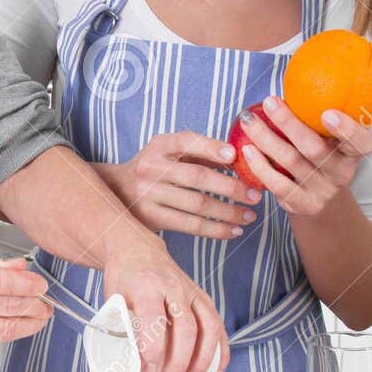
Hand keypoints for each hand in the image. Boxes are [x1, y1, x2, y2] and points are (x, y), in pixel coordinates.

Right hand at [0, 254, 51, 364]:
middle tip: (46, 304)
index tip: (41, 285)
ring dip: (29, 325)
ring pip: (4, 330)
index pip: (4, 282)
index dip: (30, 285)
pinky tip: (9, 327)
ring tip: (39, 319)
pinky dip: (3, 334)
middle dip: (36, 306)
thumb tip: (18, 268)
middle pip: (9, 307)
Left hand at [102, 238, 229, 371]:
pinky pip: (218, 325)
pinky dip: (220, 350)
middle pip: (185, 327)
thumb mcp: (114, 297)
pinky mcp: (202, 297)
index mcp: (147, 286)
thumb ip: (123, 325)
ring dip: (203, 359)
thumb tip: (131, 363)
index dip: (153, 349)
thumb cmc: (123, 277)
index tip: (147, 370)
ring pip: (208, 326)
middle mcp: (174, 287)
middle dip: (179, 361)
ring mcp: (191, 291)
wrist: (136, 248)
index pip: (154, 320)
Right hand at [104, 133, 259, 240]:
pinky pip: (190, 226)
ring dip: (228, 212)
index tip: (235, 155)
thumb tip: (241, 161)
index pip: (187, 142)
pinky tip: (234, 230)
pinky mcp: (152, 218)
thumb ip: (200, 153)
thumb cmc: (156, 169)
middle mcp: (151, 168)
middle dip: (231, 187)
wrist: (116, 191)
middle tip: (255, 195)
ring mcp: (149, 195)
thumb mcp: (170, 153)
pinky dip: (216, 229)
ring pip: (197, 205)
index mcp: (160, 146)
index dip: (211, 147)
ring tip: (249, 215)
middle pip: (197, 177)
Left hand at [237, 95, 371, 216]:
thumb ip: (319, 119)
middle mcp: (341, 173)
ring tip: (249, 120)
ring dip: (266, 139)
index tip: (327, 113)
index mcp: (352, 153)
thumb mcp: (331, 142)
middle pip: (315, 149)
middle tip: (270, 101)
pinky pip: (278, 185)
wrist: (323, 205)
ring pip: (292, 162)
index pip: (362, 142)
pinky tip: (247, 150)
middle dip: (290, 124)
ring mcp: (321, 191)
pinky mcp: (302, 204)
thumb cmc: (322, 160)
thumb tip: (296, 78)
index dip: (347, 129)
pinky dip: (260, 166)